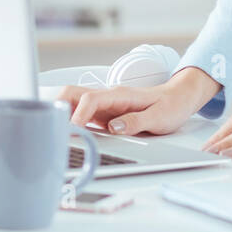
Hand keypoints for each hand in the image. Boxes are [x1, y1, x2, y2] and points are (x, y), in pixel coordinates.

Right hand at [55, 73, 210, 136]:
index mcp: (119, 95)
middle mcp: (107, 98)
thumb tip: (114, 127)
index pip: (89, 99)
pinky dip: (70, 124)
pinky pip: (81, 115)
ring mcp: (103, 106)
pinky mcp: (103, 115)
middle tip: (52, 130)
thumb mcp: (159, 117)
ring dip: (61, 116)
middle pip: (72, 94)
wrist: (179, 98)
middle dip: (57, 108)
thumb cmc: (170, 105)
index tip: (71, 132)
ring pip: (73, 104)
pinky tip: (68, 137)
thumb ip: (136, 122)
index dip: (77, 115)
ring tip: (56, 136)